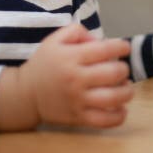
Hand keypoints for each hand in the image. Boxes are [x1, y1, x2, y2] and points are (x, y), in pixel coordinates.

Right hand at [18, 24, 133, 128]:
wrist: (25, 94)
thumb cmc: (45, 64)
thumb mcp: (56, 39)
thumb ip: (78, 32)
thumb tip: (99, 40)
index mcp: (71, 57)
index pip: (105, 50)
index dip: (121, 47)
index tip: (124, 48)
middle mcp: (76, 79)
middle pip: (113, 74)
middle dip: (123, 69)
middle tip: (121, 69)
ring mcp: (78, 100)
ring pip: (113, 98)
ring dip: (126, 91)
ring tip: (125, 87)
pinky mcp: (78, 118)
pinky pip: (104, 120)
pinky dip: (118, 116)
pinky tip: (121, 109)